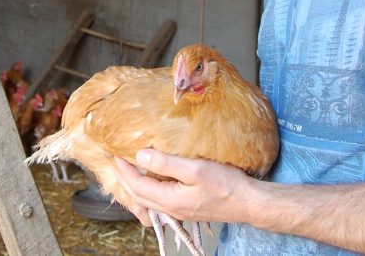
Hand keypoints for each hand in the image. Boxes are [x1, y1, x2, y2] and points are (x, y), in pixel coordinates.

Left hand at [112, 149, 253, 225]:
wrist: (249, 203)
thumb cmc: (226, 185)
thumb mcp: (195, 169)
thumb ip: (167, 164)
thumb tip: (141, 157)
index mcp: (170, 200)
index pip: (137, 186)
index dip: (123, 170)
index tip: (115, 154)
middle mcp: (172, 209)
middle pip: (139, 197)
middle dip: (124, 179)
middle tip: (117, 161)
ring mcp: (180, 211)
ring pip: (148, 201)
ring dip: (135, 187)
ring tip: (130, 171)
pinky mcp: (188, 208)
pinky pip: (159, 202)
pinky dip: (149, 191)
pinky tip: (154, 181)